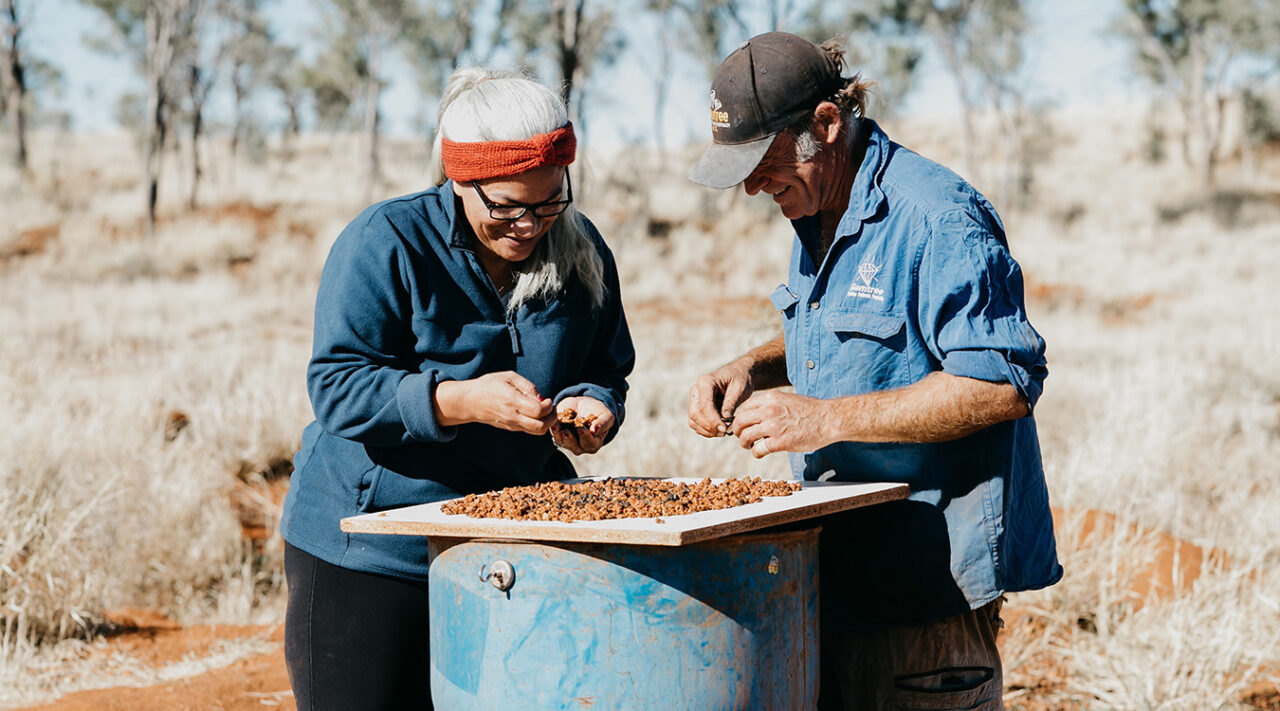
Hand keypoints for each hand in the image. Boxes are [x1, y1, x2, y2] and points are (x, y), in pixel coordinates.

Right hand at [434, 372, 554, 433]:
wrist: (469, 402)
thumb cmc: (488, 386)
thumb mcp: (508, 377)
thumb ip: (527, 386)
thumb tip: (541, 398)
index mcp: (512, 400)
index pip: (538, 411)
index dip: (548, 407)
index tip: (548, 400)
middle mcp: (512, 415)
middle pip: (540, 427)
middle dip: (552, 418)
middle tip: (552, 409)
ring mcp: (511, 424)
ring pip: (536, 431)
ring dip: (546, 423)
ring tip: (547, 412)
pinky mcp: (510, 428)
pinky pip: (528, 430)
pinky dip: (537, 424)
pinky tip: (536, 414)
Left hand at [551, 396, 614, 454]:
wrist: (585, 404)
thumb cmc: (598, 412)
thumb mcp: (606, 416)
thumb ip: (603, 423)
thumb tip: (595, 430)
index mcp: (594, 442)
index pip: (590, 444)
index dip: (585, 437)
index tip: (580, 429)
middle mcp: (581, 445)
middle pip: (575, 446)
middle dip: (570, 439)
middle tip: (566, 432)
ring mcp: (568, 440)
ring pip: (562, 442)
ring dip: (558, 435)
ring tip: (557, 427)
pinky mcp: (559, 433)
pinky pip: (555, 434)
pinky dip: (553, 429)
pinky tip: (553, 423)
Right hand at [688, 358, 753, 437]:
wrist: (738, 375)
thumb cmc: (740, 379)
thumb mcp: (740, 388)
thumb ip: (731, 403)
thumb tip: (725, 419)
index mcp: (706, 382)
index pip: (704, 406)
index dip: (713, 421)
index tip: (725, 429)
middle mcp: (696, 390)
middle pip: (695, 414)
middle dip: (709, 427)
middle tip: (725, 432)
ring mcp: (695, 399)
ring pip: (693, 420)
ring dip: (706, 431)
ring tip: (723, 433)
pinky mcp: (697, 407)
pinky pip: (695, 423)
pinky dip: (704, 430)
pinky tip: (718, 431)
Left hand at [730, 390, 833, 458]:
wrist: (828, 419)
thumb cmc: (810, 411)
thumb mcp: (787, 399)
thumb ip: (770, 405)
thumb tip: (756, 413)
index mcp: (770, 398)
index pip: (744, 407)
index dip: (740, 417)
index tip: (742, 424)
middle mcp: (769, 410)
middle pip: (740, 421)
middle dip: (737, 430)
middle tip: (741, 436)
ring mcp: (773, 426)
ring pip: (745, 436)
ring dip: (744, 443)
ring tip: (749, 445)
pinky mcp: (779, 442)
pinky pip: (757, 449)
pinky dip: (756, 453)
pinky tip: (760, 452)